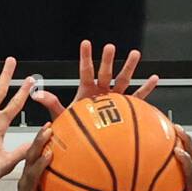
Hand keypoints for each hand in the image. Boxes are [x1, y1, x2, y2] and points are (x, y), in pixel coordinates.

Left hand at [17, 125, 75, 190]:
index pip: (31, 176)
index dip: (39, 165)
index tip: (48, 154)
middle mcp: (25, 181)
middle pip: (29, 159)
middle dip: (37, 143)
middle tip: (48, 130)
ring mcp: (28, 176)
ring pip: (32, 154)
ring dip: (40, 139)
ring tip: (50, 125)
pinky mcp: (33, 173)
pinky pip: (38, 156)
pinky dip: (45, 144)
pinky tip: (55, 133)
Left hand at [30, 39, 158, 121]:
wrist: (89, 147)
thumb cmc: (75, 131)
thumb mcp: (62, 117)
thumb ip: (52, 104)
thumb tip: (37, 94)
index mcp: (86, 92)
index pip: (85, 71)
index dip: (85, 58)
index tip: (86, 43)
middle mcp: (101, 92)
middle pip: (105, 73)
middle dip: (107, 60)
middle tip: (109, 47)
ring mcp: (114, 99)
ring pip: (123, 81)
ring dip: (129, 67)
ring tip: (134, 54)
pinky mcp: (125, 109)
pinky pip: (137, 99)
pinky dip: (146, 90)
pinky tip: (154, 78)